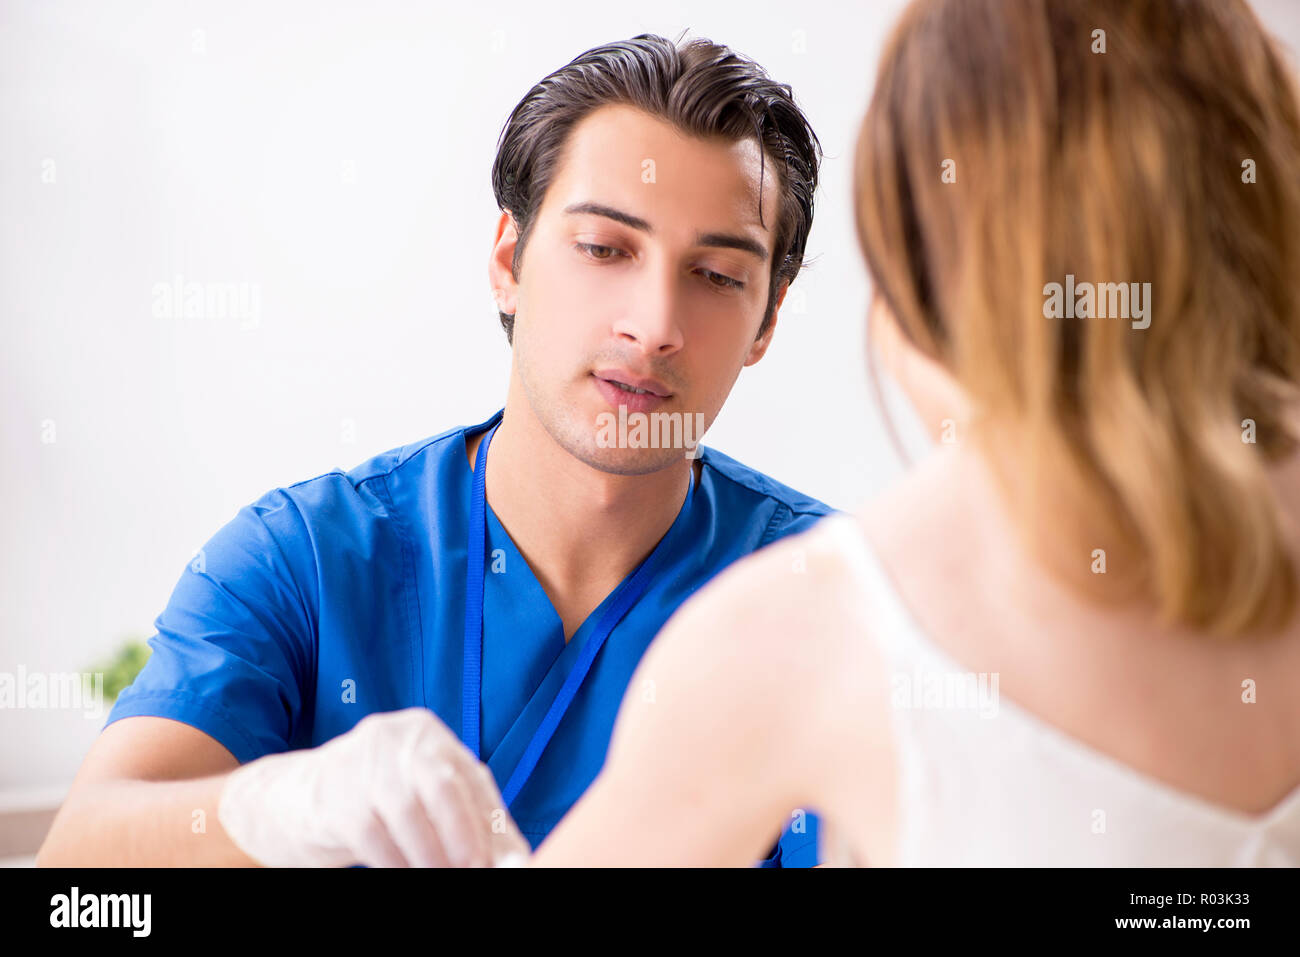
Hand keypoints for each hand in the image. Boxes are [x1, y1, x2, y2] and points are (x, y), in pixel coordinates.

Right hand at [217, 706, 530, 866]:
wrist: (296, 800)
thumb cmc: (377, 802)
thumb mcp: (423, 799)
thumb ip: (470, 821)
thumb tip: (518, 861)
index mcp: (427, 734)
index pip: (471, 778)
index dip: (490, 823)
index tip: (505, 861)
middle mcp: (396, 737)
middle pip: (442, 784)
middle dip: (463, 835)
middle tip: (473, 870)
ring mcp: (361, 761)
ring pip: (408, 813)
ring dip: (429, 856)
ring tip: (437, 875)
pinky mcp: (333, 794)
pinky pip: (374, 837)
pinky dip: (395, 862)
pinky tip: (401, 871)